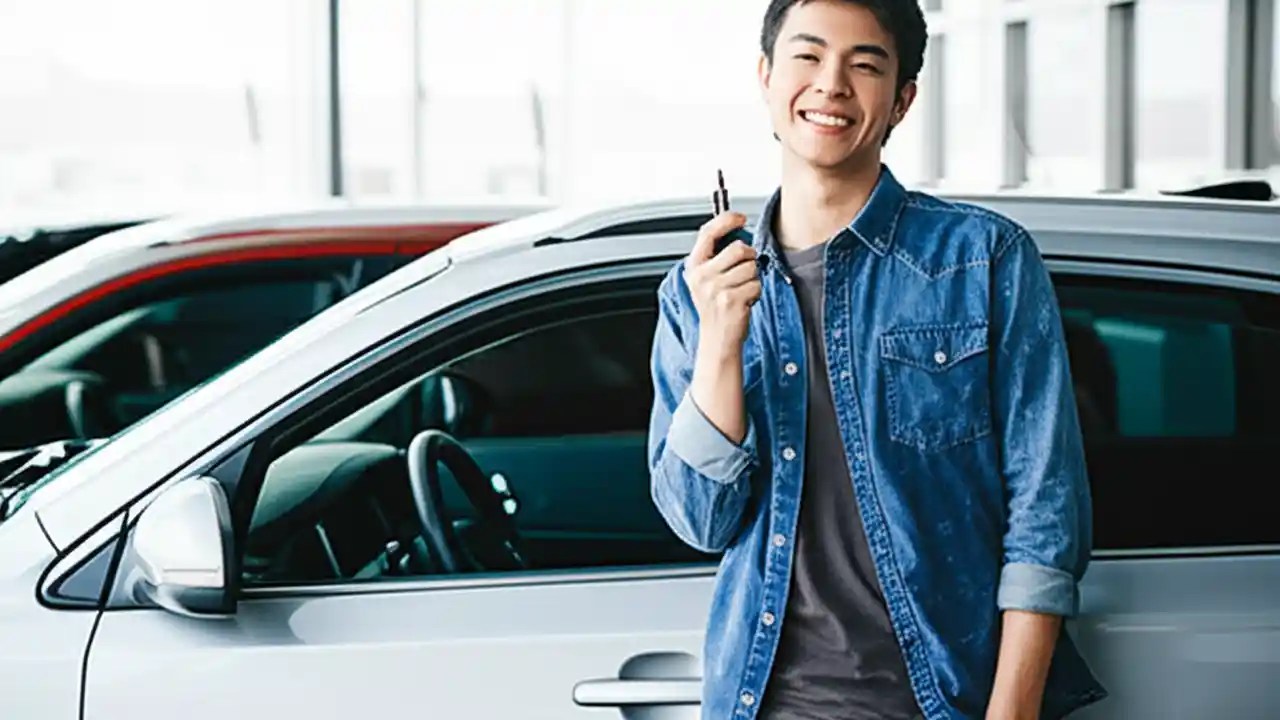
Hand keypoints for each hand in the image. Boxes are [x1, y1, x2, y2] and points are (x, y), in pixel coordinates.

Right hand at [684, 212, 760, 357]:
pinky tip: (744, 301)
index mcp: (694, 266)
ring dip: (752, 278)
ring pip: (751, 267)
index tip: (741, 217)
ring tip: (741, 291)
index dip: (727, 220)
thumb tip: (737, 230)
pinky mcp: (731, 300)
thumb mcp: (706, 279)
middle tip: (743, 271)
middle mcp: (702, 276)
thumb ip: (716, 255)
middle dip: (748, 257)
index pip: (708, 232)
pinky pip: (756, 284)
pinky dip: (756, 292)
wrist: (717, 339)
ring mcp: (716, 289)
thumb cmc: (715, 308)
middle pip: (738, 248)